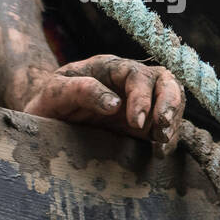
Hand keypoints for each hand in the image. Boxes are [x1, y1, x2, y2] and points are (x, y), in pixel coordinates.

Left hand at [21, 54, 185, 153]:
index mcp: (110, 67)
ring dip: (174, 121)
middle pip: (166, 81)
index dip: (142, 97)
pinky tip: (159, 152)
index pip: (137, 75)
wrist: (46, 119)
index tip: (136, 122)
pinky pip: (167, 124)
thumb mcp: (54, 93)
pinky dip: (170, 138)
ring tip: (161, 143)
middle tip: (162, 128)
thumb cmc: (48, 101)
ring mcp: (141, 100)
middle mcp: (130, 81)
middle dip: (170, 104)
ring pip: (173, 100)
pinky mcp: (145, 121)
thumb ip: (81, 90)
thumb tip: (114, 103)